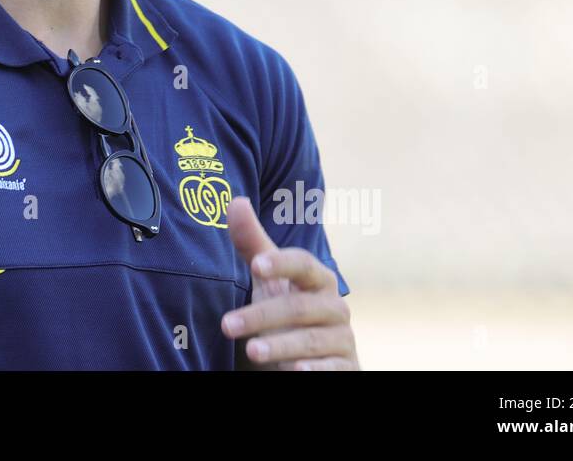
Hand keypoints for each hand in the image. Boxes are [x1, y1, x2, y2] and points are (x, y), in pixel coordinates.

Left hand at [220, 195, 358, 370]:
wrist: (317, 354)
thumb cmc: (286, 306)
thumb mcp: (267, 277)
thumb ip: (252, 243)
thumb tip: (235, 200)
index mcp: (317, 279)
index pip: (304, 265)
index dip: (282, 263)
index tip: (256, 265)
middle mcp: (335, 306)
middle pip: (299, 307)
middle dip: (261, 316)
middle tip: (227, 325)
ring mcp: (342, 338)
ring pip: (311, 341)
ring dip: (281, 346)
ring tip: (251, 352)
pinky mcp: (345, 367)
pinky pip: (332, 368)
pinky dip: (316, 370)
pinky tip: (295, 371)